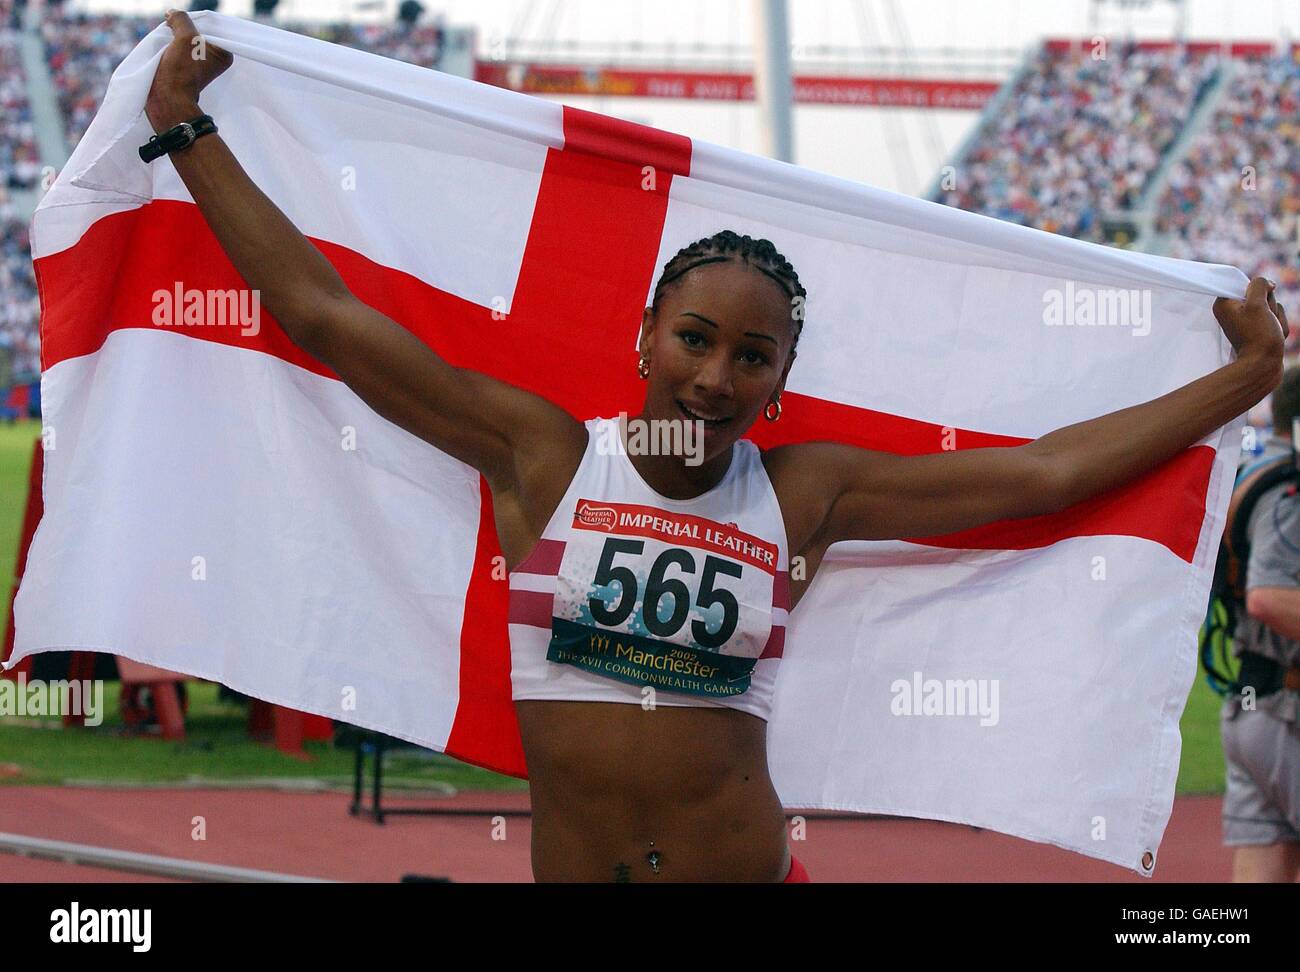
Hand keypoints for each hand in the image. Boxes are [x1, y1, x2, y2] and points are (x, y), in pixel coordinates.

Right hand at [145, 9, 233, 130]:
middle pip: (197, 32)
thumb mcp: (185, 37)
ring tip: (167, 40)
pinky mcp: (187, 69)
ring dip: (175, 37)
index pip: (210, 25)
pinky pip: (179, 49)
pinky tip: (164, 48)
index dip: (192, 20)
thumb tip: (172, 13)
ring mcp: (201, 64)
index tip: (180, 25)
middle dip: (183, 29)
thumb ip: (181, 19)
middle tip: (171, 31)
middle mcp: (215, 59)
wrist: (167, 98)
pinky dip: (171, 45)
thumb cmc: (180, 71)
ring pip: (186, 40)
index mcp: (224, 53)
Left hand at [1213, 276, 1287, 363]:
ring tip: (1269, 331)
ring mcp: (1247, 321)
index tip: (1257, 307)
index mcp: (1224, 304)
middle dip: (1270, 306)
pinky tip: (1274, 337)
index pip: (1247, 284)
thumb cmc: (1258, 336)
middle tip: (1265, 321)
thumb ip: (1259, 286)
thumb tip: (1266, 283)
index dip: (1259, 293)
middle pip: (1262, 295)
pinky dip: (1279, 327)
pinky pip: (1275, 319)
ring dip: (1277, 317)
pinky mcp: (1258, 329)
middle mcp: (1232, 311)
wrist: (1263, 366)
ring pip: (1272, 307)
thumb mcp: (1257, 305)